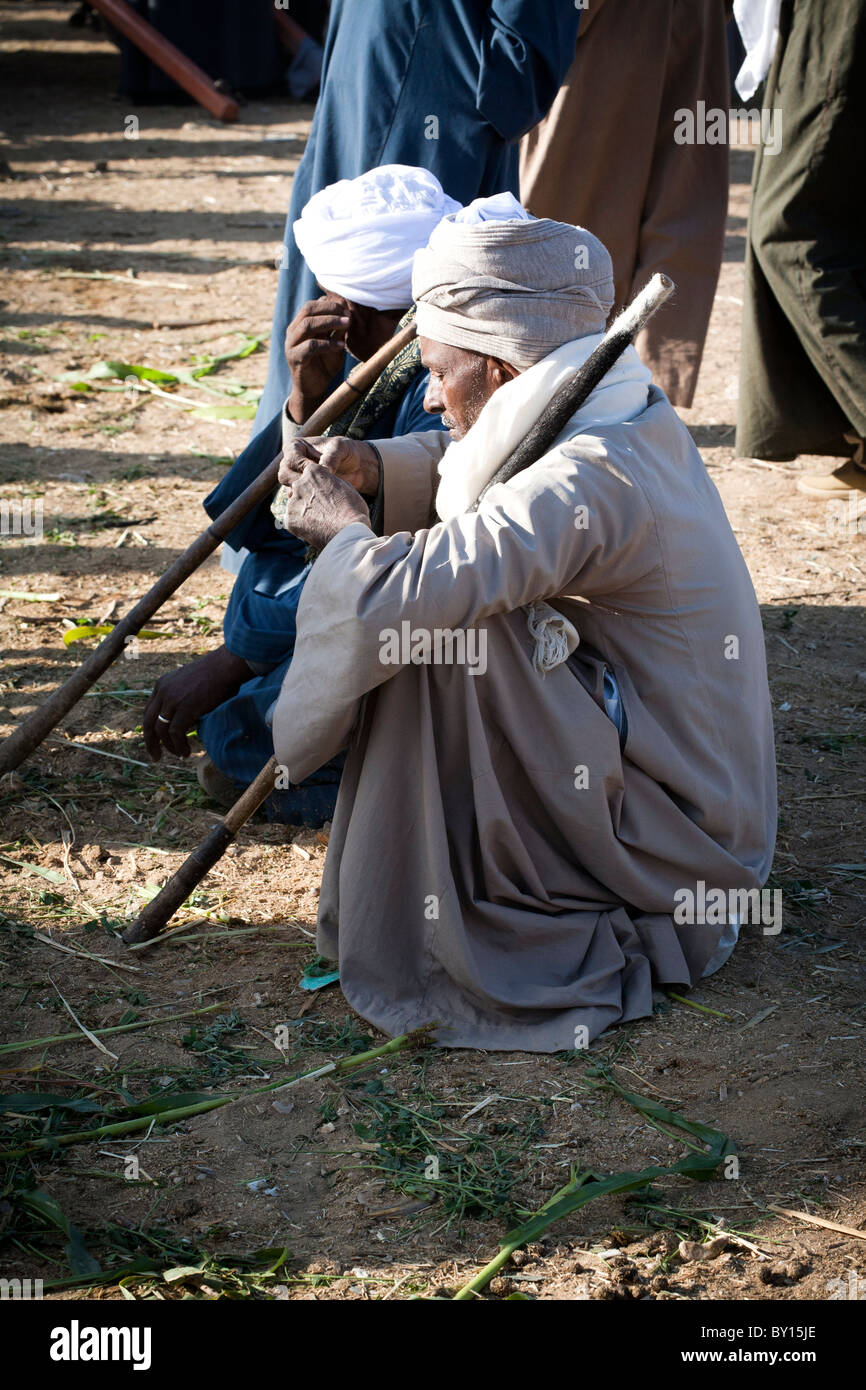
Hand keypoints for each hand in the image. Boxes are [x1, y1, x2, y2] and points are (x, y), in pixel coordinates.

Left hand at [143, 646, 251, 760]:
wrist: (226, 666)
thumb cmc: (216, 673)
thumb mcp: (190, 683)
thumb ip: (182, 697)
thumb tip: (187, 717)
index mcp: (162, 684)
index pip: (149, 711)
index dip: (151, 729)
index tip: (156, 741)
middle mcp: (163, 691)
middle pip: (148, 722)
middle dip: (151, 742)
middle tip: (156, 756)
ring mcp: (172, 700)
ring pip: (161, 730)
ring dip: (169, 746)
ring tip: (180, 754)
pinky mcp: (185, 708)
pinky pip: (176, 733)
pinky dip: (179, 745)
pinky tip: (186, 751)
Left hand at [278, 458, 370, 550]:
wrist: (348, 534)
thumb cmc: (353, 510)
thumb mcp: (347, 487)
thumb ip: (332, 481)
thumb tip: (327, 483)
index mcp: (314, 471)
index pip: (309, 474)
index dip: (318, 486)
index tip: (325, 495)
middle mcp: (299, 483)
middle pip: (300, 489)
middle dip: (308, 498)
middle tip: (322, 510)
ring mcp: (292, 502)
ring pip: (295, 505)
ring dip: (304, 512)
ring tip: (320, 522)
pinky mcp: (289, 519)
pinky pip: (292, 521)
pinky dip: (301, 525)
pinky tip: (314, 530)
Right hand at [279, 435, 379, 495]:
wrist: (356, 467)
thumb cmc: (347, 452)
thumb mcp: (341, 448)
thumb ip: (331, 456)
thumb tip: (323, 469)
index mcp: (295, 446)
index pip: (290, 459)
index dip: (304, 467)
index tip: (322, 471)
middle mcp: (291, 462)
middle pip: (284, 476)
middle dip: (301, 482)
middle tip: (320, 486)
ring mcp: (295, 478)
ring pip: (289, 490)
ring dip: (305, 494)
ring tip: (324, 493)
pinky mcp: (302, 492)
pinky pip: (297, 500)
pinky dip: (309, 502)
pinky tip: (324, 502)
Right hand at [285, 294, 350, 422]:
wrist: (313, 389)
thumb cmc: (324, 364)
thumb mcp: (335, 344)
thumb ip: (338, 330)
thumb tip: (349, 313)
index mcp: (301, 324)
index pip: (312, 305)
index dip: (330, 304)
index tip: (348, 308)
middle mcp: (293, 331)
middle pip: (308, 309)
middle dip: (330, 309)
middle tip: (348, 314)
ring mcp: (292, 344)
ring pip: (307, 325)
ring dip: (329, 322)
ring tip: (347, 324)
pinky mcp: (295, 357)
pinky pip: (310, 346)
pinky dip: (328, 343)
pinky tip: (341, 345)